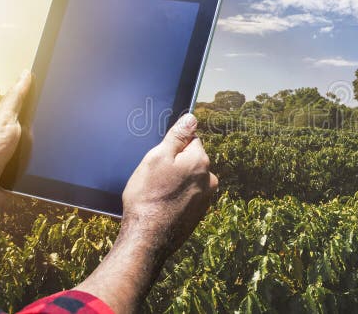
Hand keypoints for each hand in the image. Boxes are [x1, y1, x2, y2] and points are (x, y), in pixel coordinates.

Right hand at [121, 113, 217, 255]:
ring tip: (156, 194)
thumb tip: (192, 118)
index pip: (191, 140)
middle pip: (191, 161)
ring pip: (188, 180)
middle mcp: (210, 180)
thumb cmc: (148, 196)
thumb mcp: (157, 158)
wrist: (148, 239)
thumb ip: (177, 136)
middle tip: (154, 178)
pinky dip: (176, 198)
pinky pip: (186, 197)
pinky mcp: (198, 214)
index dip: (172, 147)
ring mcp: (205, 199)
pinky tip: (161, 206)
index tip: (160, 159)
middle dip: (175, 165)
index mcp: (201, 162)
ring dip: (175, 182)